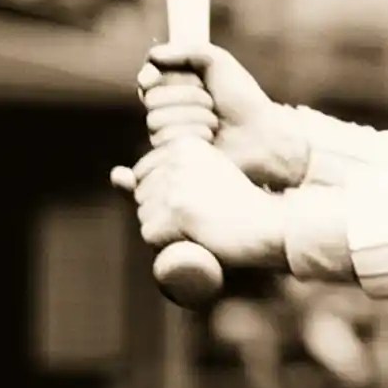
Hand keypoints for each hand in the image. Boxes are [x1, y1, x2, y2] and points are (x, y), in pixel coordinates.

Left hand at [111, 138, 287, 269]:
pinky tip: (201, 234)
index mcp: (183, 143)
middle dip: (166, 214)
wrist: (272, 226)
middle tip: (208, 213)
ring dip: (169, 230)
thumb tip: (115, 176)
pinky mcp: (177, 209)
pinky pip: (152, 237)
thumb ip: (152, 178)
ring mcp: (176, 182)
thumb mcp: (196, 183)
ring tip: (206, 222)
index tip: (207, 197)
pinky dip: (171, 244)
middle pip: (141, 198)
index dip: (171, 198)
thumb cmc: (238, 207)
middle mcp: (177, 156)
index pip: (144, 178)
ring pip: (144, 218)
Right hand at [138, 43, 309, 188]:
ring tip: (215, 122)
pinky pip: (166, 139)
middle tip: (212, 101)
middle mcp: (169, 109)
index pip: (147, 77)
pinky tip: (211, 138)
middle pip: (151, 98)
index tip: (151, 77)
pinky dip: (194, 134)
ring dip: (193, 116)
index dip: (148, 76)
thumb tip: (154, 56)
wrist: (260, 134)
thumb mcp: (218, 62)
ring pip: (156, 120)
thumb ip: (187, 51)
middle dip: (186, 96)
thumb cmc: (242, 97)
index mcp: (177, 85)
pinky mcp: (176, 155)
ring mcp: (170, 133)